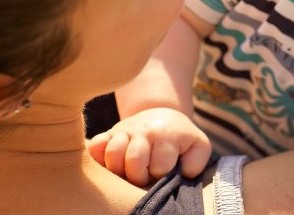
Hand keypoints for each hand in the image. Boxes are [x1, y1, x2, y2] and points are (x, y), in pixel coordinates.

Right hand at [86, 107, 211, 186]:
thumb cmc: (181, 139)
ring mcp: (124, 131)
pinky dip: (98, 157)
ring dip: (120, 170)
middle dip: (140, 176)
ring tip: (129, 171)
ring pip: (112, 154)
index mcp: (166, 134)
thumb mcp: (198, 146)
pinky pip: (95, 145)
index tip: (165, 170)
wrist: (162, 117)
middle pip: (133, 161)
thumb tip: (181, 173)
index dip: (162, 174)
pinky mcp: (108, 133)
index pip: (160, 166)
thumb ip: (196, 162)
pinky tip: (110, 164)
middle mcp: (143, 130)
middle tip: (145, 175)